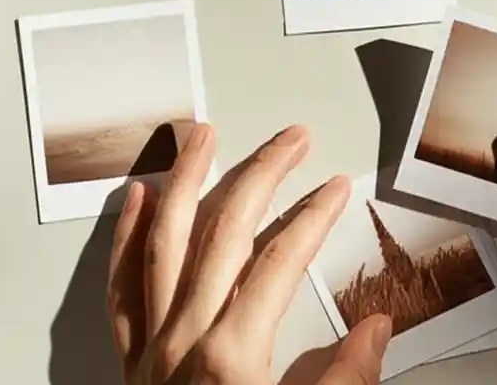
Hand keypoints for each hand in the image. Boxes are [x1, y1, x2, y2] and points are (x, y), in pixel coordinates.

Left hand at [107, 124, 392, 383]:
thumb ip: (344, 380)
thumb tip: (376, 328)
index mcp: (233, 355)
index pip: (280, 259)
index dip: (313, 216)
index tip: (337, 187)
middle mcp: (184, 338)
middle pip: (224, 231)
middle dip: (261, 173)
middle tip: (291, 138)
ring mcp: (150, 345)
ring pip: (163, 242)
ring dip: (186, 181)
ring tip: (201, 136)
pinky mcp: (129, 360)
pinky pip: (120, 286)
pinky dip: (127, 238)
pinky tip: (138, 200)